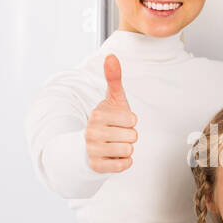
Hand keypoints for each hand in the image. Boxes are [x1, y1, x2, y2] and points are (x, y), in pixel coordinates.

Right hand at [85, 54, 137, 173]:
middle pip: (132, 137)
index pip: (132, 120)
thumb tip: (111, 56)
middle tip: (117, 134)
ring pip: (128, 151)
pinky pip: (123, 165)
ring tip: (115, 144)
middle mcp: (92, 133)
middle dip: (129, 136)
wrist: (90, 144)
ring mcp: (93, 150)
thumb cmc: (108, 120)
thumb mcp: (113, 99)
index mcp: (97, 115)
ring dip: (126, 149)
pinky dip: (123, 162)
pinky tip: (114, 156)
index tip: (120, 122)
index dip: (130, 122)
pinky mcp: (96, 166)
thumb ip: (114, 78)